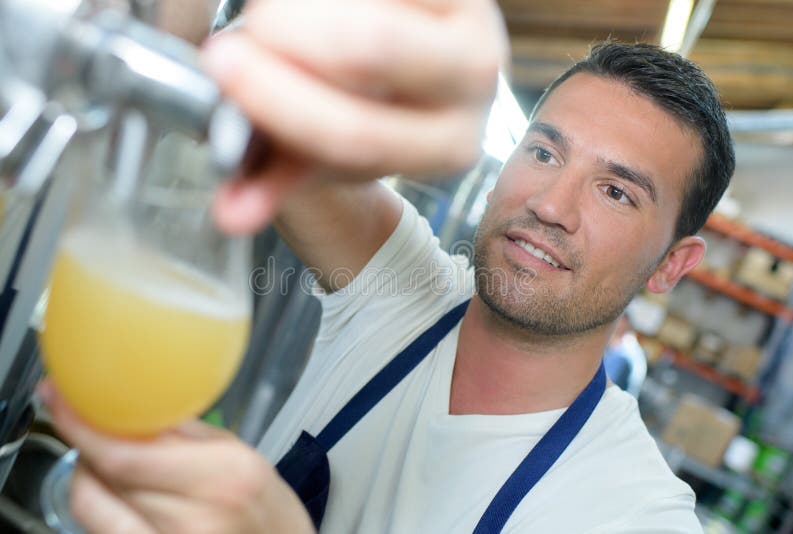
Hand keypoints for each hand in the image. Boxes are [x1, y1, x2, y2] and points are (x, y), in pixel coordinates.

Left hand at [40, 380, 313, 533]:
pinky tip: (117, 494)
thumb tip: (131, 405)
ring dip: (92, 478)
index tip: (58, 400)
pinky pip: (102, 532)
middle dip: (90, 446)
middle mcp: (197, 516)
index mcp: (224, 473)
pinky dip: (99, 507)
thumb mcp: (239, 454)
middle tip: (92, 427)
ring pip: (96, 508)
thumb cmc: (267, 509)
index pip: (128, 455)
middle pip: (107, 479)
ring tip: (112, 466)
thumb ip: (184, 431)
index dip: (81, 427)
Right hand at [202, 0, 508, 232]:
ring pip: (372, 4)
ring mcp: (478, 19)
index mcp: (448, 148)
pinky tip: (306, 7)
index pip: (359, 133)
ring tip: (275, 18)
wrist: (399, 58)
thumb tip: (230, 214)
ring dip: (300, 6)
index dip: (283, 102)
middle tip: (241, 31)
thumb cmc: (358, 107)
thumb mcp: (319, 149)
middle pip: (372, 50)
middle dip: (286, 36)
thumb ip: (275, 179)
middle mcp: (478, 84)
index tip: (221, 67)